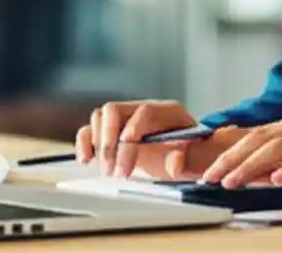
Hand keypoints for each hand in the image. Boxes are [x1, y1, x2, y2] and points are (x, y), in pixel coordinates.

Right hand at [77, 100, 218, 179]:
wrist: (188, 156)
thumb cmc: (191, 156)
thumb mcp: (195, 160)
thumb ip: (187, 162)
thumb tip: (175, 164)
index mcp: (166, 111)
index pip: (143, 113)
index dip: (131, 136)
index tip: (125, 166)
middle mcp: (142, 109)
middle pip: (114, 110)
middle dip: (109, 142)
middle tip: (111, 171)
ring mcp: (125, 118)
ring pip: (100, 117)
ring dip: (97, 145)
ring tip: (106, 171)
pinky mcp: (113, 131)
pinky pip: (90, 129)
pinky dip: (85, 143)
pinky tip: (86, 160)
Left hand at [199, 113, 281, 189]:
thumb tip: (261, 178)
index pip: (256, 137)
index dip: (230, 152)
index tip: (209, 169)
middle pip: (261, 139)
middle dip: (232, 158)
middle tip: (211, 177)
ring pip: (281, 146)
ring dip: (253, 164)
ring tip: (234, 180)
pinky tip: (278, 180)